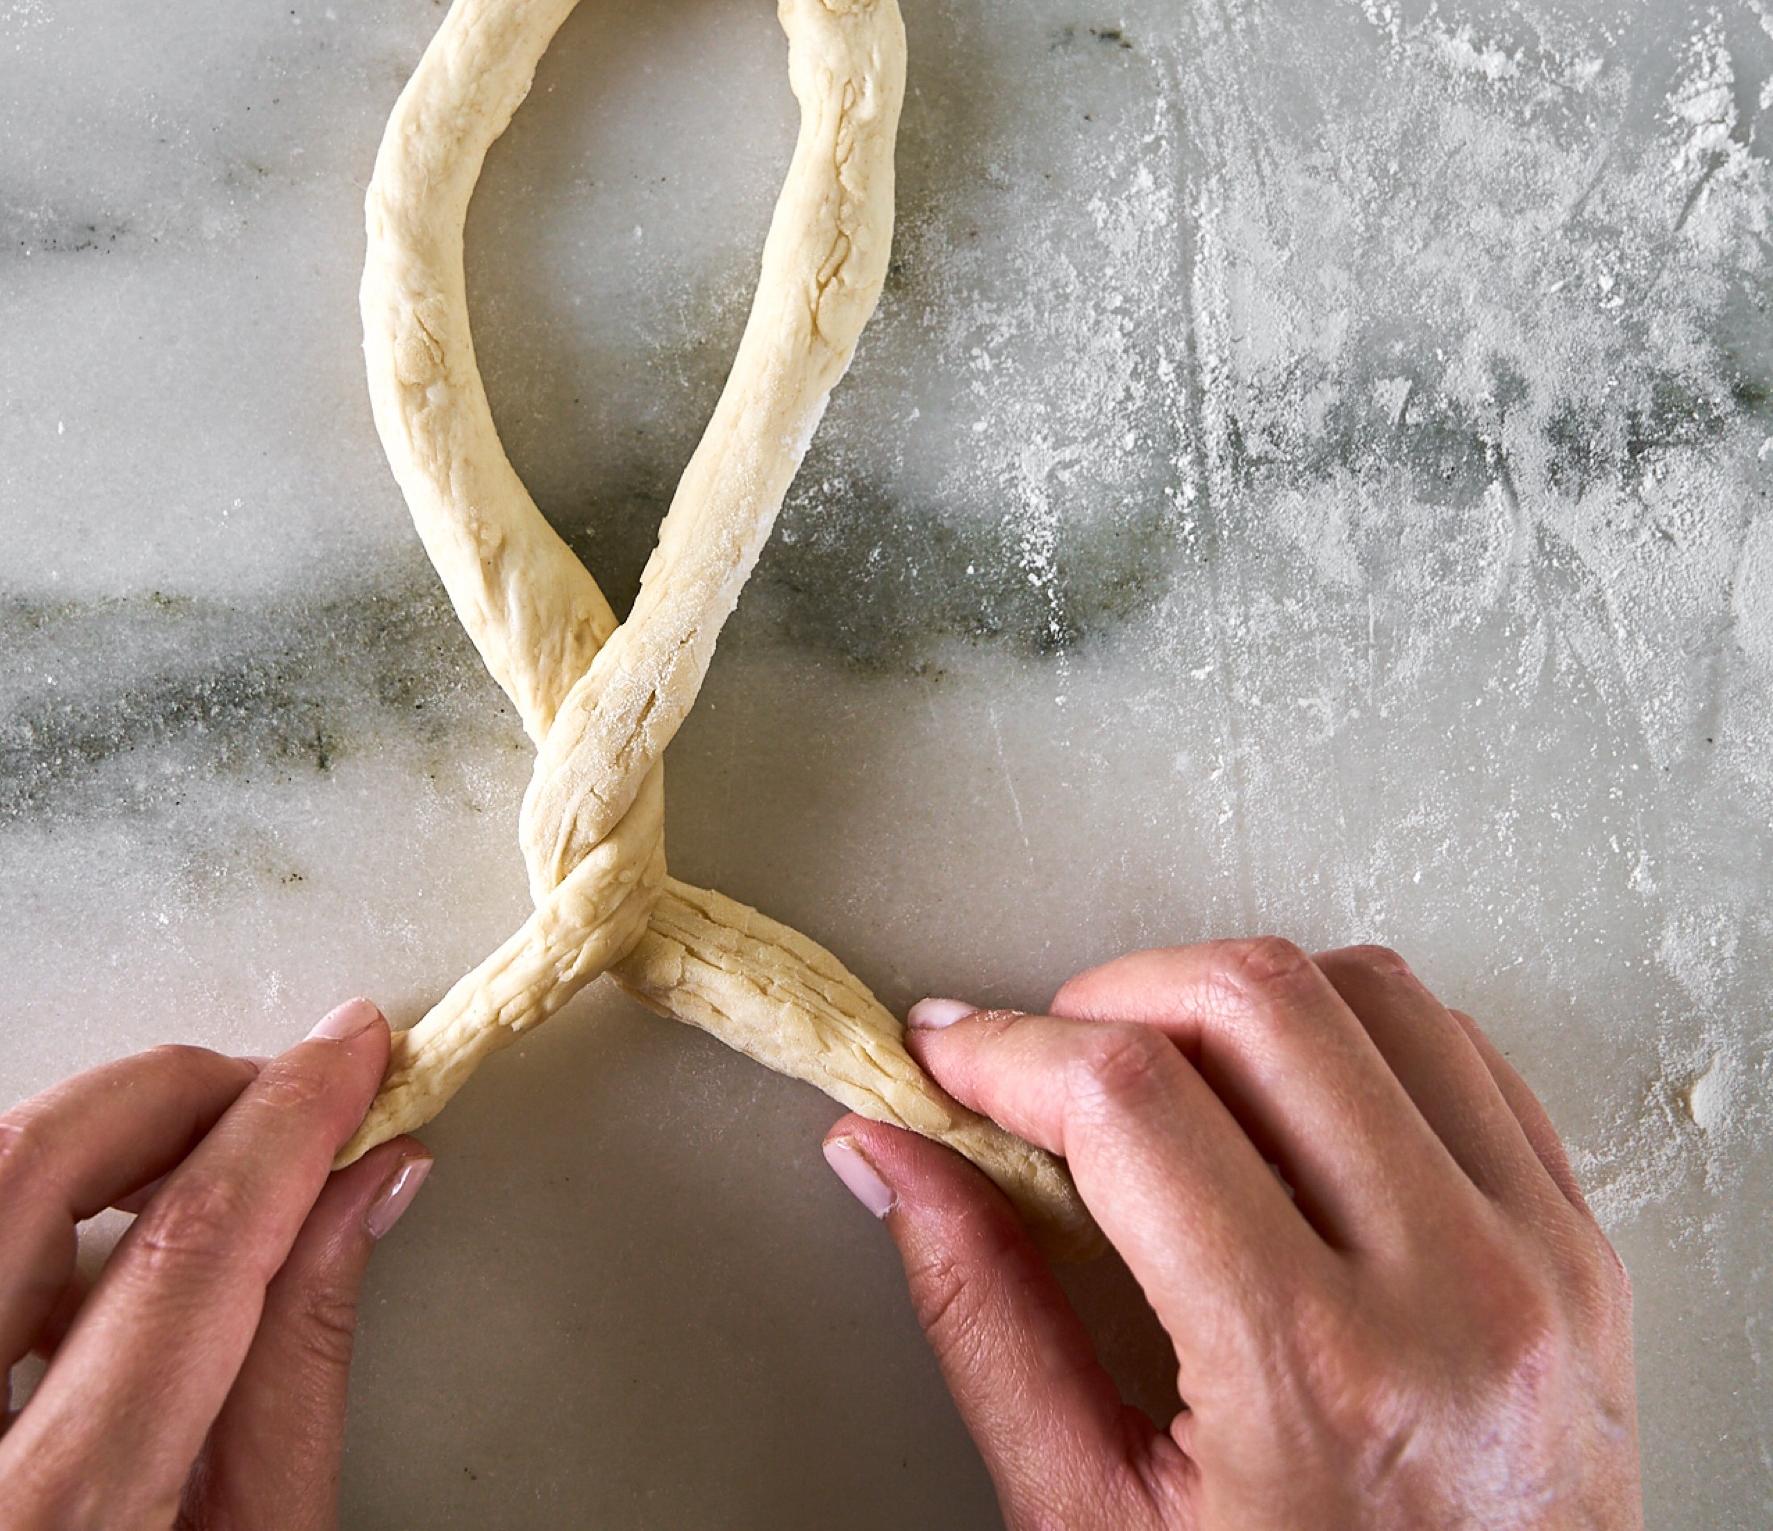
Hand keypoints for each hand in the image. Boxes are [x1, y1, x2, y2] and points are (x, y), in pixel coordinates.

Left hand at [0, 998, 429, 1530]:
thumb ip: (297, 1367)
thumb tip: (358, 1186)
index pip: (187, 1254)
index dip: (290, 1122)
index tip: (352, 1053)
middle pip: (16, 1184)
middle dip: (170, 1092)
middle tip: (270, 1085)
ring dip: (54, 1137)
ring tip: (161, 1164)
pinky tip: (44, 1254)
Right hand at [823, 939, 1638, 1529]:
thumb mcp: (1091, 1519)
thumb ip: (979, 1315)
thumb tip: (888, 1156)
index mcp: (1314, 1376)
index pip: (1132, 1102)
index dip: (1006, 1049)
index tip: (947, 1051)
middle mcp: (1453, 1293)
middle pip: (1256, 1003)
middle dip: (1109, 996)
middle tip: (1044, 1062)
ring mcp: (1537, 1258)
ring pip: (1369, 991)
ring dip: (1233, 1000)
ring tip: (1163, 1075)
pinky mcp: (1581, 1245)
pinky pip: (1458, 1047)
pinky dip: (1350, 1033)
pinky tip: (1282, 1096)